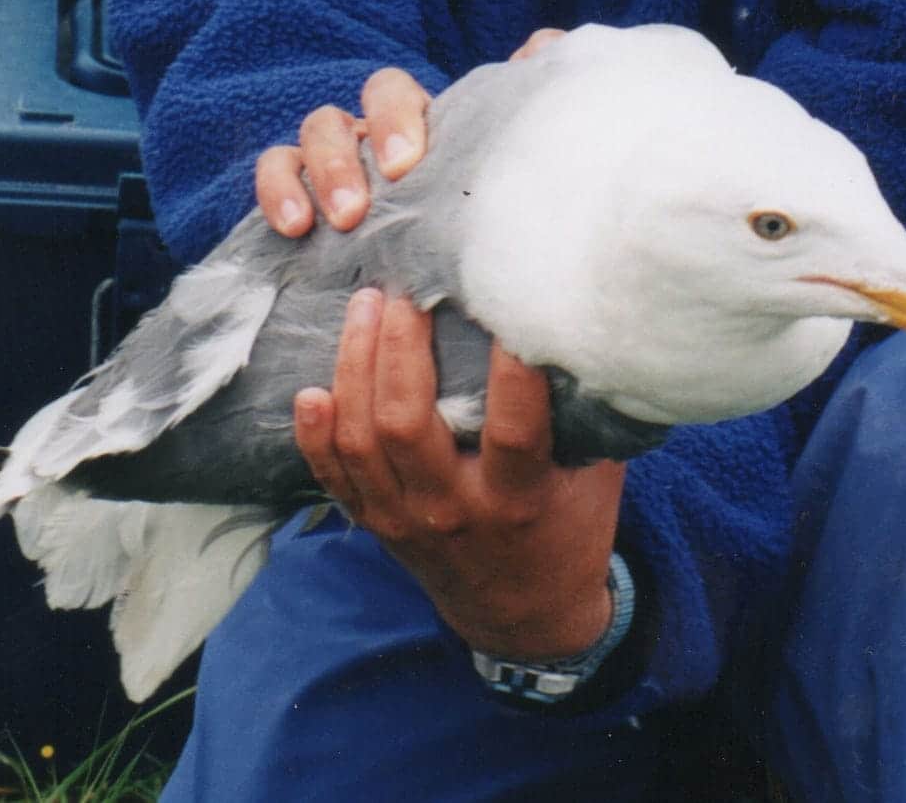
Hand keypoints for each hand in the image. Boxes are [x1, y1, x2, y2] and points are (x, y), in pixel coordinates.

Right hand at [254, 27, 565, 236]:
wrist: (463, 274)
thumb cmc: (484, 206)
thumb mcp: (505, 158)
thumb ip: (523, 103)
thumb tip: (543, 49)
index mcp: (413, 127)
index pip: (389, 94)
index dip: (392, 120)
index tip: (405, 166)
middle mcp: (365, 140)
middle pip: (335, 120)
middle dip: (342, 161)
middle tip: (357, 211)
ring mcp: (330, 168)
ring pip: (303, 144)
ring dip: (314, 177)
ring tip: (335, 225)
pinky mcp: (305, 204)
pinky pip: (276, 179)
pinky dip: (277, 195)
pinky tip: (293, 230)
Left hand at [294, 290, 624, 660]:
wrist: (524, 617)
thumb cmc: (569, 532)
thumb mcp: (595, 479)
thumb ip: (587, 416)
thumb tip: (579, 332)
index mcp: (519, 499)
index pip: (512, 426)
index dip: (509, 366)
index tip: (501, 301)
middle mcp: (454, 508)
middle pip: (406, 423)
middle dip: (400, 346)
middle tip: (404, 289)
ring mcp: (406, 519)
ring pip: (361, 439)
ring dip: (355, 367)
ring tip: (364, 308)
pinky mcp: (376, 524)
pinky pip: (332, 478)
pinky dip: (314, 436)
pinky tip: (310, 391)